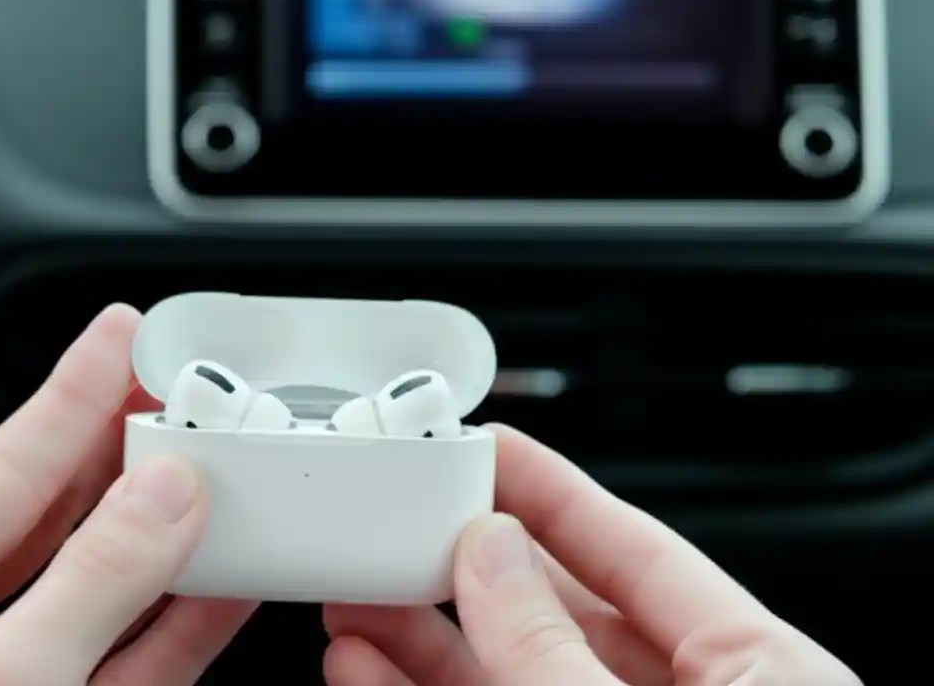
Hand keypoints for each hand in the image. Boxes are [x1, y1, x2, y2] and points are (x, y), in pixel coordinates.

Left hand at [0, 304, 255, 684]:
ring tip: (219, 480)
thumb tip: (167, 495)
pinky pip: (123, 658)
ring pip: (94, 589)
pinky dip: (177, 622)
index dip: (66, 398)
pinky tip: (222, 582)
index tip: (118, 337)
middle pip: (48, 519)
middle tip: (181, 396)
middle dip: (121, 457)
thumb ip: (93, 583)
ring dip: (165, 541)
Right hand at [323, 424, 861, 685]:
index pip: (634, 549)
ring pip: (498, 672)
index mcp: (755, 673)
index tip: (481, 444)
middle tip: (392, 523)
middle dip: (459, 563)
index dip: (550, 489)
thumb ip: (557, 648)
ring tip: (351, 596)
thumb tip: (489, 557)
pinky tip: (364, 668)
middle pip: (551, 607)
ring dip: (416, 635)